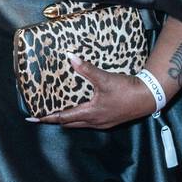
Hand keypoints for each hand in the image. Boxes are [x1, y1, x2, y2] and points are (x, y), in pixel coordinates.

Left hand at [26, 56, 157, 128]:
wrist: (149, 98)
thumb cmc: (126, 90)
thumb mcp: (105, 78)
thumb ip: (86, 69)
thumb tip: (70, 58)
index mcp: (89, 113)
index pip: (62, 118)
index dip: (47, 117)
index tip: (33, 118)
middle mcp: (94, 122)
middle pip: (69, 123)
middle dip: (55, 119)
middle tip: (44, 114)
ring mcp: (103, 123)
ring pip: (80, 123)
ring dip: (69, 118)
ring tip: (59, 111)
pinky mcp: (110, 120)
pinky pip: (89, 121)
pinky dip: (81, 117)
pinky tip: (82, 108)